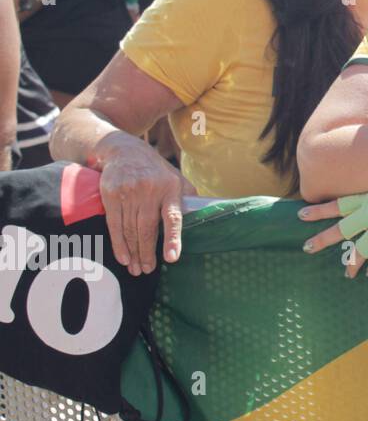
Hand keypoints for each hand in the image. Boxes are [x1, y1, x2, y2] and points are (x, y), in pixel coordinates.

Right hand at [91, 133, 193, 274]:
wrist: (124, 150)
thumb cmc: (154, 170)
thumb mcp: (176, 177)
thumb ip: (188, 196)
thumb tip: (204, 214)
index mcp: (170, 188)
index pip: (173, 217)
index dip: (172, 238)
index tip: (171, 258)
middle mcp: (149, 190)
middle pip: (147, 228)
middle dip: (146, 253)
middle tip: (147, 270)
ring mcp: (129, 192)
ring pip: (130, 229)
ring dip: (133, 252)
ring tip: (136, 268)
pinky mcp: (110, 195)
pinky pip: (114, 225)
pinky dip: (118, 243)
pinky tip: (123, 257)